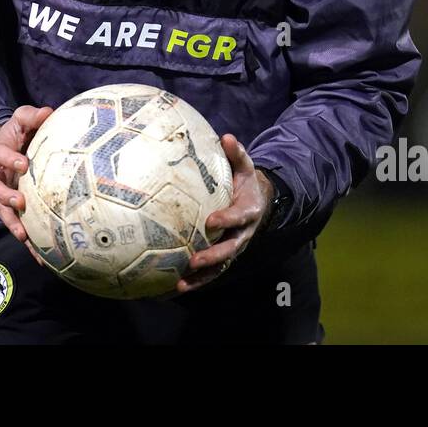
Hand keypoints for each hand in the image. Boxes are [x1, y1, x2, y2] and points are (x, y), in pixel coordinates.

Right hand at [0, 104, 53, 261]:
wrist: (6, 147)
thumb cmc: (17, 134)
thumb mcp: (21, 120)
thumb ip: (31, 116)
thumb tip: (47, 112)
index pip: (0, 155)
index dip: (9, 159)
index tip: (23, 164)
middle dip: (5, 196)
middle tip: (20, 200)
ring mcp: (3, 195)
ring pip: (2, 212)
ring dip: (12, 223)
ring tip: (24, 236)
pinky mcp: (13, 209)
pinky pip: (19, 226)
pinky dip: (28, 242)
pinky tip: (41, 258)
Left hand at [176, 134, 271, 293]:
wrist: (256, 202)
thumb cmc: (244, 181)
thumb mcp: (245, 166)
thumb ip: (237, 153)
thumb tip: (227, 137)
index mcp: (248, 212)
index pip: (238, 218)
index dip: (226, 220)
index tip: (211, 221)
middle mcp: (241, 235)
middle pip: (229, 250)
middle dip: (212, 257)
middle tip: (193, 260)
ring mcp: (232, 249)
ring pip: (218, 268)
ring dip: (200, 278)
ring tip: (179, 285)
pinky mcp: (221, 258)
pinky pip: (208, 273)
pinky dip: (193, 282)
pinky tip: (171, 289)